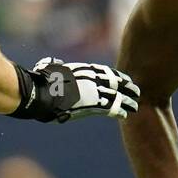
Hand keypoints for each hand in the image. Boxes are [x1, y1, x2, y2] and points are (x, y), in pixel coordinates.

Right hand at [12, 58, 139, 122]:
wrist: (42, 93)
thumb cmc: (41, 81)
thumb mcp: (48, 68)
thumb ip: (53, 65)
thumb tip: (51, 62)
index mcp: (83, 69)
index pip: (105, 72)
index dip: (115, 76)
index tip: (123, 80)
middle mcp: (92, 79)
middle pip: (116, 82)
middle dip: (126, 86)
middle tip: (135, 90)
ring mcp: (95, 92)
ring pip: (118, 96)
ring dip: (127, 101)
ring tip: (135, 105)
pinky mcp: (94, 105)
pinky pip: (111, 108)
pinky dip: (119, 111)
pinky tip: (126, 115)